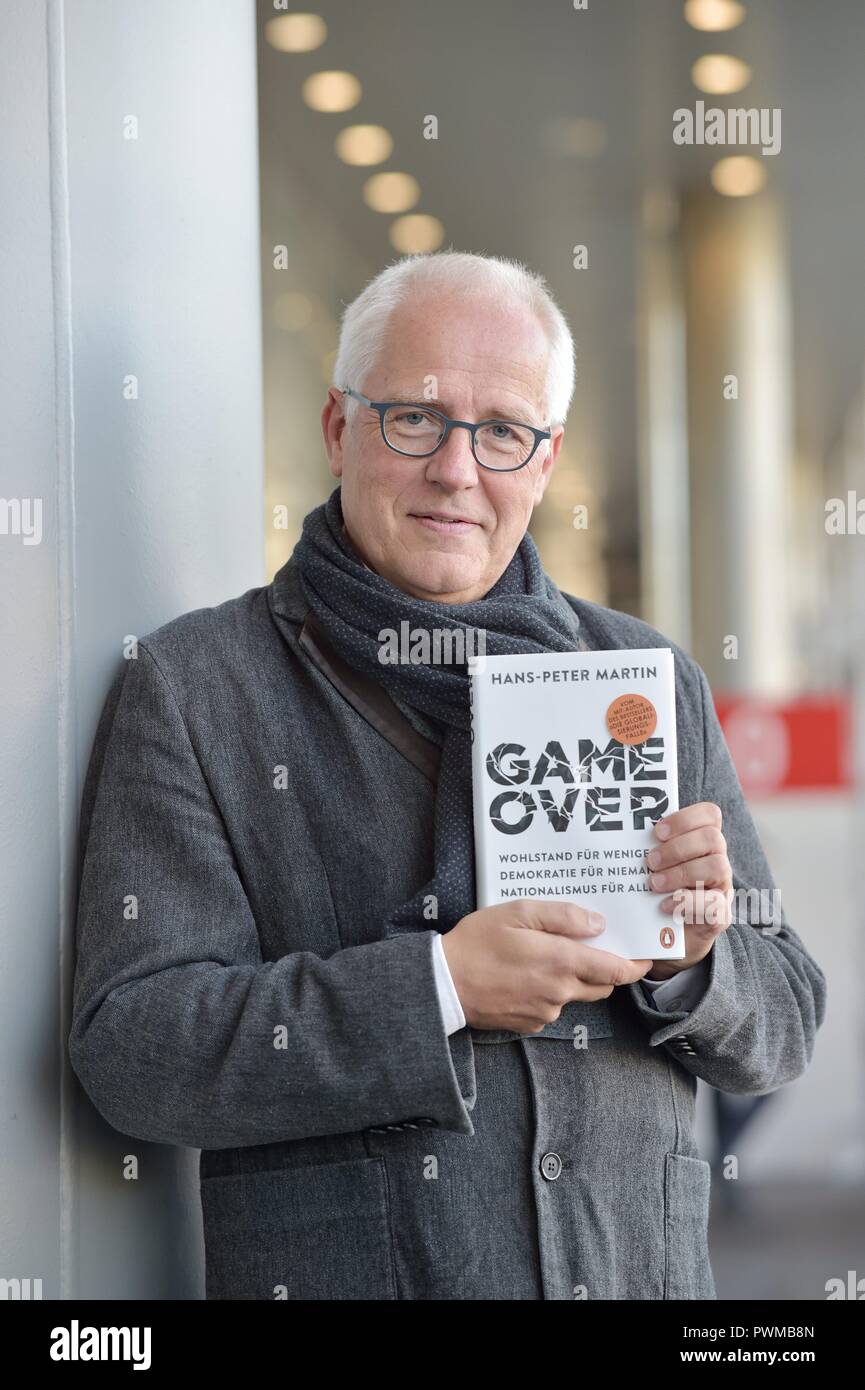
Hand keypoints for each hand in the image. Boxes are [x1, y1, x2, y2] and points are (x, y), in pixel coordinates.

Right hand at [441, 899, 651, 1033]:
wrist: (443, 984)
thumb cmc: (477, 943)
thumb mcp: (517, 912)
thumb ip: (562, 916)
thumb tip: (598, 923)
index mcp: (562, 962)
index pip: (615, 970)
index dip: (635, 965)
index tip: (645, 957)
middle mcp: (560, 992)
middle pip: (601, 986)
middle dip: (606, 970)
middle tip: (594, 948)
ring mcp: (546, 1012)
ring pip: (576, 996)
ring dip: (574, 979)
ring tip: (547, 956)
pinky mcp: (530, 1024)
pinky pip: (552, 1007)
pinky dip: (549, 992)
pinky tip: (526, 975)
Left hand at [645, 801, 733, 980]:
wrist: (666, 938)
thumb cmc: (655, 893)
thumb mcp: (651, 867)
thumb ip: (647, 848)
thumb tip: (617, 833)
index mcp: (702, 842)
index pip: (710, 814)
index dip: (685, 818)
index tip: (656, 832)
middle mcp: (717, 861)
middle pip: (712, 838)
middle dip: (677, 848)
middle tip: (650, 862)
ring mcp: (722, 888)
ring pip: (718, 866)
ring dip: (681, 873)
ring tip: (654, 884)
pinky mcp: (720, 916)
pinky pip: (714, 903)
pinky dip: (686, 902)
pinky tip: (664, 905)